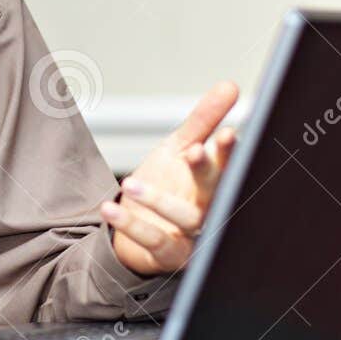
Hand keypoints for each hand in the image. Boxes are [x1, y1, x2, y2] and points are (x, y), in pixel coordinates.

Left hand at [106, 81, 239, 275]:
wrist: (136, 229)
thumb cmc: (168, 186)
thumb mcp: (180, 148)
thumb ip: (203, 120)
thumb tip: (230, 85)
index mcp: (215, 182)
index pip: (229, 166)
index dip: (229, 153)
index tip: (227, 134)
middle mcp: (209, 209)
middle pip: (215, 191)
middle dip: (208, 171)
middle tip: (195, 150)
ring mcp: (191, 235)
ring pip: (186, 218)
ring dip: (160, 200)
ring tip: (130, 182)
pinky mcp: (168, 254)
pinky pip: (154, 241)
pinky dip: (132, 225)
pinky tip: (109, 207)